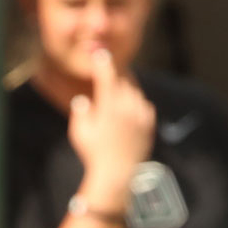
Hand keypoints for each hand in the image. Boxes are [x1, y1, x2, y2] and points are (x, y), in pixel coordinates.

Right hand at [67, 49, 156, 187]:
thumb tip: (84, 100)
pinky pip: (142, 104)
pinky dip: (134, 104)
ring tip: (113, 104)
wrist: (117, 173)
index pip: (106, 76)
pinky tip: (126, 114)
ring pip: (133, 92)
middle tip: (105, 82)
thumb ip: (81, 112)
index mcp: (109, 106)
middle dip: (113, 80)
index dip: (103, 63)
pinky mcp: (148, 122)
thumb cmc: (93, 154)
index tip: (100, 54)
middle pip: (121, 82)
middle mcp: (127, 107)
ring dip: (123, 92)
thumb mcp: (78, 132)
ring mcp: (140, 114)